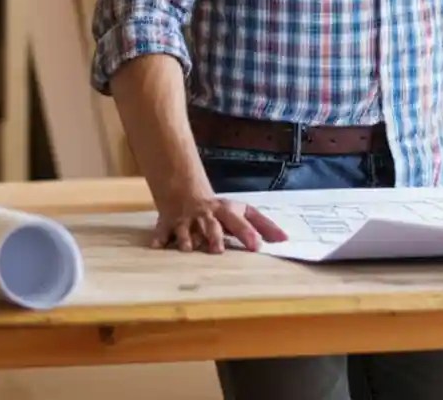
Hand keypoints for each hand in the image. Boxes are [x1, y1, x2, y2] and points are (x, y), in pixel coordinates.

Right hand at [150, 190, 287, 252]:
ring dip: (187, 239)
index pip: (239, 221)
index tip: (257, 246)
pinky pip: (162, 232)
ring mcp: (186, 220)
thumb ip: (263, 225)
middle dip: (214, 237)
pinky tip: (157, 246)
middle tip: (218, 250)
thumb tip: (285, 239)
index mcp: (225, 212)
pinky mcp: (168, 225)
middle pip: (211, 226)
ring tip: (189, 248)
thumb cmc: (220, 209)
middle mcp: (206, 216)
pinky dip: (159, 239)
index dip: (248, 233)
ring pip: (186, 230)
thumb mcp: (243, 211)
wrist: (186, 192)